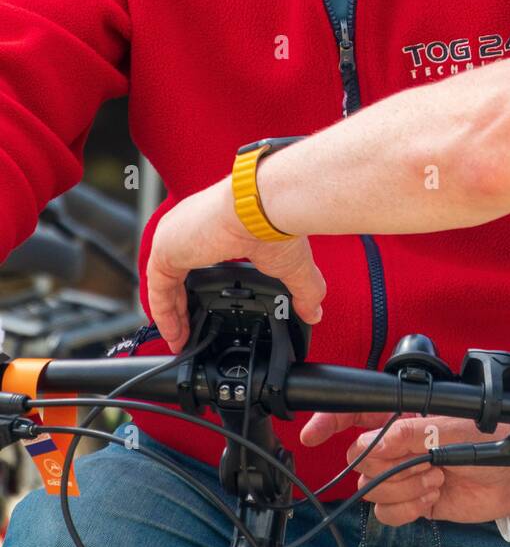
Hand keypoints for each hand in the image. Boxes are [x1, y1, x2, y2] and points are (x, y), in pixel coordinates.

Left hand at [146, 176, 326, 352]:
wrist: (263, 207)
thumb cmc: (274, 221)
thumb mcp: (290, 264)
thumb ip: (301, 290)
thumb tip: (314, 312)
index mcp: (216, 225)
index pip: (197, 260)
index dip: (196, 289)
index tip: (201, 313)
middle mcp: (191, 227)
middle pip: (177, 273)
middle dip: (181, 305)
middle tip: (188, 332)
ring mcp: (175, 236)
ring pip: (165, 282)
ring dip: (171, 313)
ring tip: (181, 340)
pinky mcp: (166, 248)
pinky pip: (157, 289)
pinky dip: (165, 314)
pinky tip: (175, 334)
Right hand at [343, 416, 509, 526]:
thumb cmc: (488, 437)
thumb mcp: (446, 426)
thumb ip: (405, 434)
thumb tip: (368, 448)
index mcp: (402, 415)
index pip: (355, 414)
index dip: (329, 421)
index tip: (312, 435)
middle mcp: (398, 444)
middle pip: (359, 459)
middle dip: (388, 465)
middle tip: (422, 461)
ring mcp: (404, 474)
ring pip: (372, 488)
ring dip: (403, 487)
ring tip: (435, 478)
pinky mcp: (413, 501)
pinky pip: (387, 512)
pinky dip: (406, 508)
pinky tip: (431, 496)